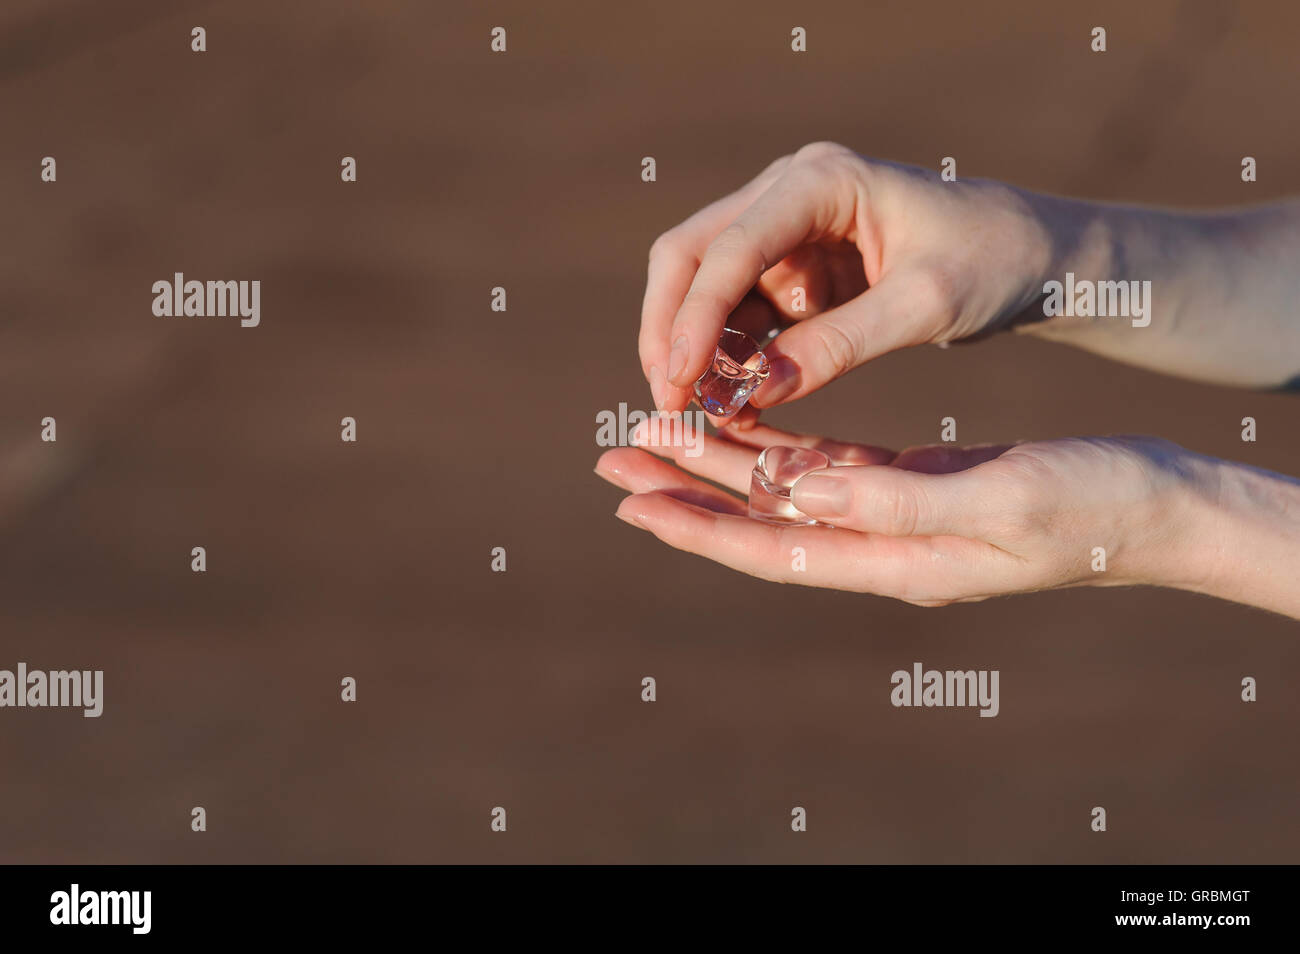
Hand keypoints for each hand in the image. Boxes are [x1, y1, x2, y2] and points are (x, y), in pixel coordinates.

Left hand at [596, 422, 1244, 608]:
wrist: (1154, 506)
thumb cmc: (1093, 506)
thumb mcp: (998, 502)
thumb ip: (896, 500)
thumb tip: (798, 490)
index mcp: (896, 561)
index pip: (772, 548)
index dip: (698, 528)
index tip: (633, 502)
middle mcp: (880, 546)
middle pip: (760, 520)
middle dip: (685, 489)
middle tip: (613, 458)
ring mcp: (893, 516)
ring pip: (784, 487)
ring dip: (720, 460)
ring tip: (658, 430)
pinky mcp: (911, 483)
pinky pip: (825, 462)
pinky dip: (780, 439)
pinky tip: (744, 417)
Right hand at [639, 143, 1053, 416]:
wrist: (1031, 254)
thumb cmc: (990, 261)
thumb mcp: (924, 305)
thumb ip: (840, 345)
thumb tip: (757, 393)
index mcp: (821, 180)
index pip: (731, 246)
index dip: (694, 315)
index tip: (679, 379)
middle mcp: (787, 193)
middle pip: (692, 256)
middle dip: (672, 329)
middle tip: (670, 401)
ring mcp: (784, 231)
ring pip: (705, 288)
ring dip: (696, 349)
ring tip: (702, 414)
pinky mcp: (791, 269)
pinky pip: (739, 314)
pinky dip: (729, 357)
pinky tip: (733, 404)